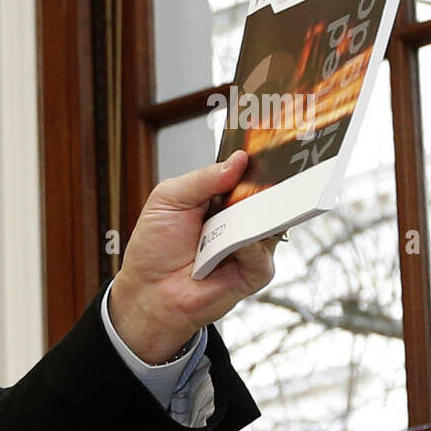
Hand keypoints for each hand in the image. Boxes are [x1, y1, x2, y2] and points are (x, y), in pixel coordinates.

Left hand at [108, 150, 282, 363]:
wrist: (149, 292)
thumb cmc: (155, 248)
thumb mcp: (169, 199)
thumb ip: (202, 178)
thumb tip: (238, 160)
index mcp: (221, 197)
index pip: (249, 172)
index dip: (261, 158)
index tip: (274, 139)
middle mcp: (240, 218)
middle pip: (268, 193)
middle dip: (273, 180)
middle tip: (281, 164)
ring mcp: (251, 243)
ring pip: (271, 221)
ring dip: (260, 212)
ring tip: (248, 206)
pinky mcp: (256, 271)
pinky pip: (263, 253)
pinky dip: (249, 247)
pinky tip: (233, 246)